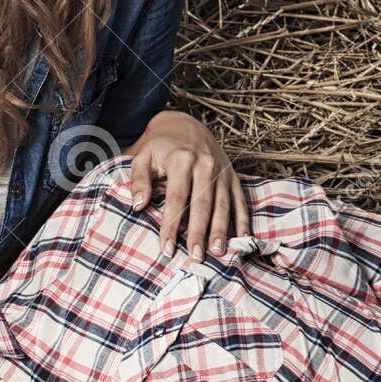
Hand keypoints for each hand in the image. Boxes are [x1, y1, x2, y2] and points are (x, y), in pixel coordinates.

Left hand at [125, 109, 248, 259]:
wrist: (185, 124)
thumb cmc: (160, 146)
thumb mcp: (142, 156)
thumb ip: (138, 180)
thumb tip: (138, 205)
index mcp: (182, 159)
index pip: (176, 198)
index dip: (172, 225)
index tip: (167, 248)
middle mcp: (206, 164)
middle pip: (203, 204)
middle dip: (199, 233)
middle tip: (196, 257)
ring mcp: (222, 170)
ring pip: (223, 204)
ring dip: (221, 230)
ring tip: (218, 253)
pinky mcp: (232, 175)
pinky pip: (239, 200)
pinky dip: (242, 219)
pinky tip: (242, 238)